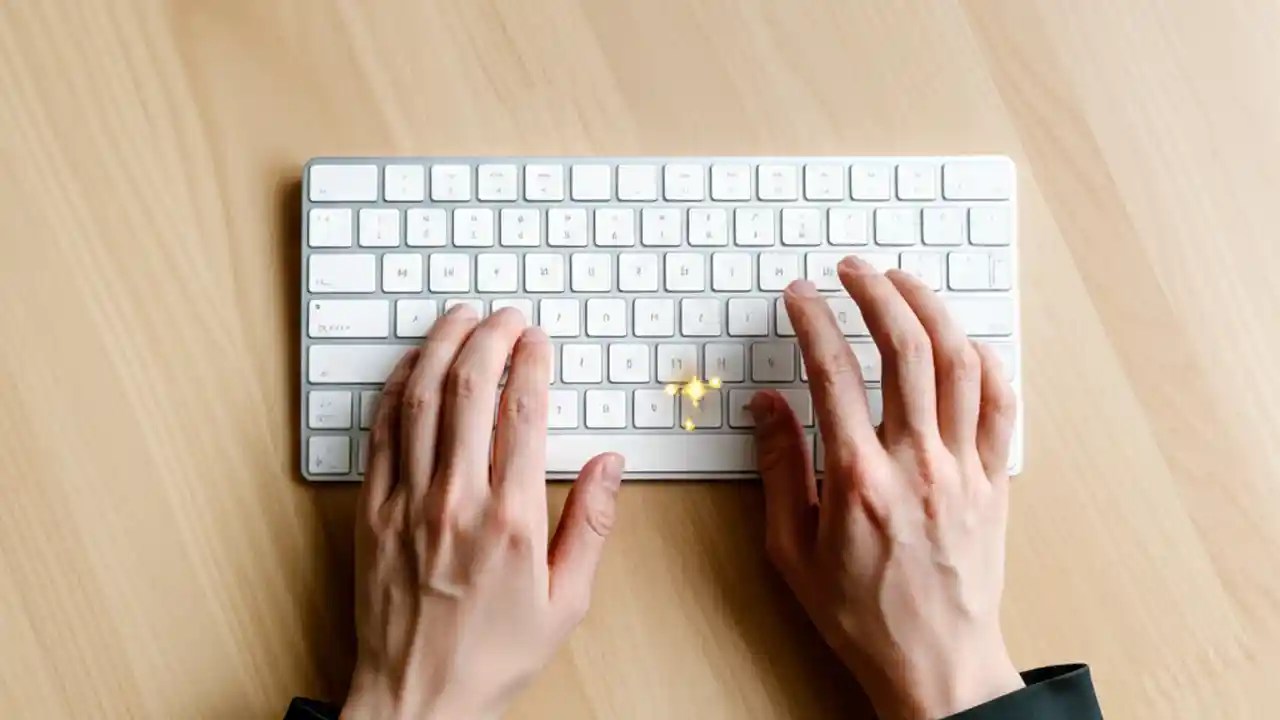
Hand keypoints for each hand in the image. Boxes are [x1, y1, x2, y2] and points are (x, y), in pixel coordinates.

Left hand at [342, 305, 623, 719]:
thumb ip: (590, 524)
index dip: (533, 362)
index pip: (524, 412)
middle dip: (490, 337)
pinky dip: (395, 389)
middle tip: (504, 317)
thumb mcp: (568, 601)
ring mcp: (407, 502)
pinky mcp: (372, 512)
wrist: (418, 700)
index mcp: (512, 519)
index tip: (539, 340)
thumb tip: (608, 464)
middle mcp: (456, 501)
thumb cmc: (491, 656)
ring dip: (441, 347)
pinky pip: (380, 433)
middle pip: (471, 389)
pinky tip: (412, 366)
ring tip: (460, 319)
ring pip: (421, 399)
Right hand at [751, 258, 1022, 719]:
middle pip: (905, 349)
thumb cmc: (862, 616)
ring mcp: (964, 470)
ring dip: (931, 310)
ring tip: (904, 283)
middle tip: (852, 270)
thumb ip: (780, 469)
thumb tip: (768, 405)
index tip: (799, 296)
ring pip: (959, 363)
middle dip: (875, 293)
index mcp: (859, 480)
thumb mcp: (793, 552)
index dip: (813, 321)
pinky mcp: (994, 482)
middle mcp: (918, 464)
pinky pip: (1002, 405)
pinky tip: (964, 342)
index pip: (834, 373)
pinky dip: (987, 362)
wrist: (937, 665)